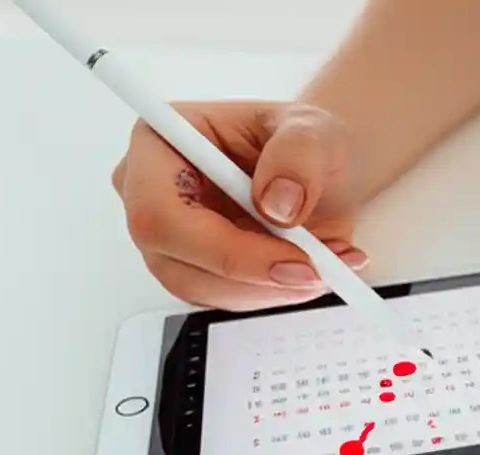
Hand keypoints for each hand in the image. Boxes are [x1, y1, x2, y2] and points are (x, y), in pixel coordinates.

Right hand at [112, 101, 369, 310]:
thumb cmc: (303, 141)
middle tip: (320, 273)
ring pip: (204, 289)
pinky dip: (278, 292)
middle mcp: (147, 193)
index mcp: (157, 143)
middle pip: (176, 261)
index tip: (294, 260)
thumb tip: (277, 205)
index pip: (161, 213)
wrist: (319, 168)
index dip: (224, 248)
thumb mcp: (314, 130)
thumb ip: (298, 156)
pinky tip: (317, 269)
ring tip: (332, 262)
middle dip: (256, 276)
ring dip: (274, 288)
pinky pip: (228, 298)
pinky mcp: (194, 269)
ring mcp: (167, 238)